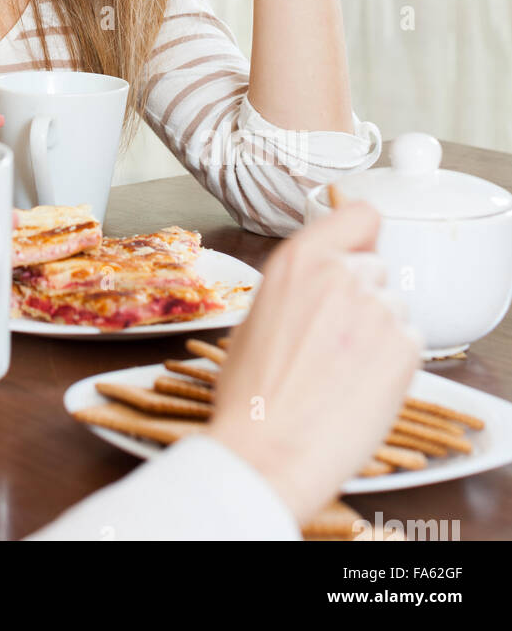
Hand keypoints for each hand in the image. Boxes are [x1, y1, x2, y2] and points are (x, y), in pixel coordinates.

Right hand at [206, 199, 421, 526]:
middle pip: (375, 267)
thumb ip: (298, 287)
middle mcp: (342, 274)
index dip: (360, 233)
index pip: (359, 214)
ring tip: (344, 370)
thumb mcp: (257, 317)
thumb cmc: (252, 394)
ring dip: (378, 332)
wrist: (270, 448)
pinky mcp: (405, 348)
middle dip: (362, 296)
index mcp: (299, 260)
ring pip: (393, 308)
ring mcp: (377, 309)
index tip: (358, 247)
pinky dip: (393, 363)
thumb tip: (318, 286)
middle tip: (336, 337)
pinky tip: (360, 386)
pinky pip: (410, 342)